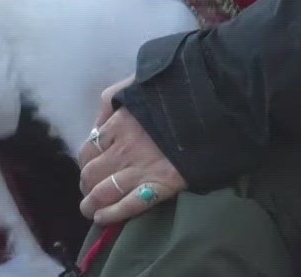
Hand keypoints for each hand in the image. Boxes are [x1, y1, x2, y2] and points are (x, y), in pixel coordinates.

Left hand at [77, 77, 184, 224]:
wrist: (213, 103)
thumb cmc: (175, 89)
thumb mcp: (136, 82)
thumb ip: (112, 99)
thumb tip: (97, 124)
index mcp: (118, 123)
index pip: (88, 150)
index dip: (87, 163)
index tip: (92, 167)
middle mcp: (124, 149)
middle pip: (91, 174)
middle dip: (86, 185)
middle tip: (90, 190)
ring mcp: (142, 169)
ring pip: (103, 193)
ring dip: (91, 204)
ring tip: (91, 209)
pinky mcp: (161, 185)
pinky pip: (130, 205)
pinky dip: (112, 214)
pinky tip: (103, 218)